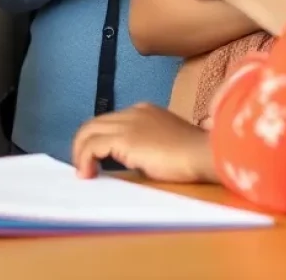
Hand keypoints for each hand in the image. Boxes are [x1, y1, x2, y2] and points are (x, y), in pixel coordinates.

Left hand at [72, 103, 216, 182]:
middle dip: (83, 144)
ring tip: (83, 173)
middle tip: (83, 166)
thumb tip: (135, 163)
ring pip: (89, 131)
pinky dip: (84, 158)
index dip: (99, 139)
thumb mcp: (166, 146)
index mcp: (143, 111)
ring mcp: (127, 123)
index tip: (96, 159)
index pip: (110, 121)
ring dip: (80, 152)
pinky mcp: (124, 138)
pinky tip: (87, 174)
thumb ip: (148, 147)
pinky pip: (92, 145)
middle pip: (94, 123)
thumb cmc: (195, 156)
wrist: (205, 154)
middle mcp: (132, 112)